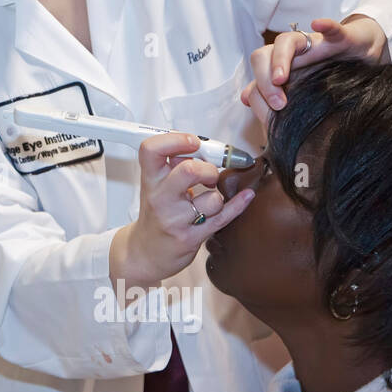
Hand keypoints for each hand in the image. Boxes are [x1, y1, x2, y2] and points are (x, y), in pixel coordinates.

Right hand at [109, 133, 256, 286]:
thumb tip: (202, 148)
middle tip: (209, 176)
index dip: (176, 139)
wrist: (145, 251)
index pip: (152, 149)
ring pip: (212, 199)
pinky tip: (246, 197)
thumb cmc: (156, 214)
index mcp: (150, 179)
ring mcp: (173, 219)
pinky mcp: (189, 238)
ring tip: (208, 202)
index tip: (193, 142)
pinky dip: (238, 205)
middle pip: (189, 170)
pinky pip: (222, 218)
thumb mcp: (156, 185)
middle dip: (209, 169)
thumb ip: (174, 165)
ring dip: (218, 198)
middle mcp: (159, 198)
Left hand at [239, 15, 388, 126]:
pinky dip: (326, 26)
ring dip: (280, 59)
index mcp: (282, 64)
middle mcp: (293, 51)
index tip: (267, 112)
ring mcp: (315, 43)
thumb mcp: (302, 86)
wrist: (363, 51)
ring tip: (280, 79)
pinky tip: (318, 24)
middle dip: (263, 79)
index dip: (257, 89)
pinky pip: (332, 29)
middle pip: (264, 54)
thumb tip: (245, 98)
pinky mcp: (341, 37)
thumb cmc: (330, 69)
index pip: (258, 70)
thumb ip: (273, 90)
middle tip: (277, 104)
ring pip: (286, 41)